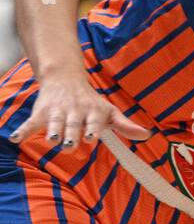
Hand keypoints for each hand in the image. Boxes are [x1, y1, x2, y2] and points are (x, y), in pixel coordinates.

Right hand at [9, 72, 150, 147]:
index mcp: (93, 111)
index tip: (91, 138)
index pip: (93, 120)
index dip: (91, 128)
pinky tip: (15, 139)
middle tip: (69, 144)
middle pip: (73, 124)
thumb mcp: (109, 112)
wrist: (65, 79)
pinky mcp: (41, 113)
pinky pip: (30, 123)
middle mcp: (75, 111)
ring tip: (51, 139)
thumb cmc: (91, 102)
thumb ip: (125, 125)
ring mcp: (57, 111)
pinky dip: (23, 130)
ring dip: (52, 130)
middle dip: (71, 134)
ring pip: (53, 122)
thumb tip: (147, 135)